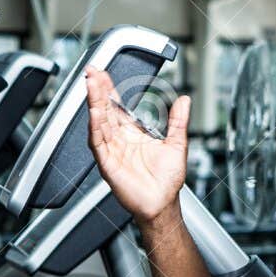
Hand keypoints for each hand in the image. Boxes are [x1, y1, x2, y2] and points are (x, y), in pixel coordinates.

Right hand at [85, 66, 189, 224]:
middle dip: (97, 90)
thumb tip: (184, 101)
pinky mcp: (108, 164)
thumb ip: (178, 121)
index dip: (109, 90)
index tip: (103, 74)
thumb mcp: (177, 144)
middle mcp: (119, 141)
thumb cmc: (166, 181)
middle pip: (105, 110)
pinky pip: (99, 143)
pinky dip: (96, 128)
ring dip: (95, 103)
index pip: (117, 107)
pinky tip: (95, 113)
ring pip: (99, 122)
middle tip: (92, 72)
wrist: (162, 204)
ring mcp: (111, 151)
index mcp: (132, 134)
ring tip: (92, 85)